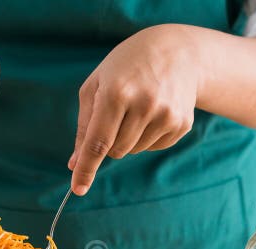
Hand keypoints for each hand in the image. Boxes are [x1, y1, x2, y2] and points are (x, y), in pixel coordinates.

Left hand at [68, 25, 201, 194]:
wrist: (176, 52)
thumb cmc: (124, 69)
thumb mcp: (96, 87)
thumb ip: (84, 128)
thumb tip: (74, 164)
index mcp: (116, 93)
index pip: (98, 142)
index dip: (86, 169)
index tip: (78, 189)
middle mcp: (144, 105)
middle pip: (115, 151)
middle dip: (110, 141)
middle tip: (117, 113)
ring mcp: (166, 115)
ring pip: (134, 151)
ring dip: (129, 138)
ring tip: (137, 108)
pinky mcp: (182, 124)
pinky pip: (153, 147)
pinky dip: (147, 136)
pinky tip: (154, 112)